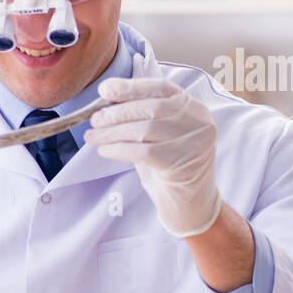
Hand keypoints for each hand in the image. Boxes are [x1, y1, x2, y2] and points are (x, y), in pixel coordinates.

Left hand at [85, 77, 221, 237]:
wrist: (191, 205)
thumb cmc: (171, 167)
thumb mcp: (162, 136)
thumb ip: (143, 117)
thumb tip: (106, 104)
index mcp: (194, 108)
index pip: (162, 88)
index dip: (132, 86)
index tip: (105, 89)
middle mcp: (199, 122)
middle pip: (151, 108)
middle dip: (117, 113)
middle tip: (94, 120)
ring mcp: (194, 144)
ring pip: (144, 130)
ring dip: (112, 132)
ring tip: (93, 137)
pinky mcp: (182, 164)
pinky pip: (142, 152)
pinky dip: (118, 150)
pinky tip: (105, 151)